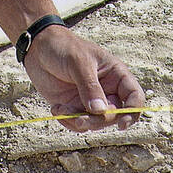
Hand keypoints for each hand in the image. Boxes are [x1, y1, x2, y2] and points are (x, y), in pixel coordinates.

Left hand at [21, 25, 146, 133]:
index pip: (134, 97)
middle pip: (114, 116)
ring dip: (78, 122)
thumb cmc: (63, 47)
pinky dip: (67, 121)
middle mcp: (107, 90)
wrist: (38, 47)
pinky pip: (78, 124)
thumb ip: (90, 87)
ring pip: (95, 123)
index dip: (133, 112)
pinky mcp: (74, 106)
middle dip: (97, 121)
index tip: (121, 125)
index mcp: (116, 75)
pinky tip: (56, 109)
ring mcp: (90, 100)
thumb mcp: (78, 62)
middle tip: (78, 119)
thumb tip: (100, 111)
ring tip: (60, 110)